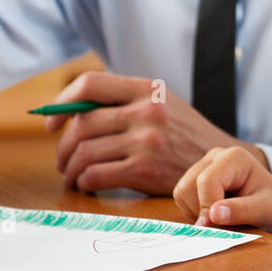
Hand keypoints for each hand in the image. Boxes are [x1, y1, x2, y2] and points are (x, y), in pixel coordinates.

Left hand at [48, 70, 268, 194]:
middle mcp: (145, 111)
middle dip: (62, 146)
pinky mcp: (145, 170)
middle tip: (61, 160)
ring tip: (71, 176)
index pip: (89, 84)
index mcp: (146, 89)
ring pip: (84, 152)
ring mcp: (146, 141)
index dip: (62, 103)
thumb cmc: (183, 133)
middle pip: (82, 124)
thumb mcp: (161, 103)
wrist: (220, 163)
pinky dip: (84, 183)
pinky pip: (96, 175)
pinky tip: (87, 186)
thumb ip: (124, 101)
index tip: (51, 123)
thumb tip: (69, 113)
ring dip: (69, 169)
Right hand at [174, 146, 271, 238]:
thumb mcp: (264, 211)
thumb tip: (213, 215)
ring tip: (225, 218)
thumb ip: (240, 211)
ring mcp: (204, 167)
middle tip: (226, 224)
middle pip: (189, 186)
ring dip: (198, 213)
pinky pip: (182, 200)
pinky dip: (195, 213)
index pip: (207, 181)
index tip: (215, 228)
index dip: (207, 207)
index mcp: (234, 157)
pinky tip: (217, 214)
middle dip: (203, 211)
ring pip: (182, 193)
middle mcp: (215, 157)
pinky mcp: (196, 180)